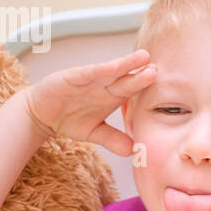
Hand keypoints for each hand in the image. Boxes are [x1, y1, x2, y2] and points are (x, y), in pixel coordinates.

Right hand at [23, 50, 156, 155]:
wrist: (41, 114)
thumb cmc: (69, 118)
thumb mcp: (94, 132)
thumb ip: (113, 140)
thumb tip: (133, 152)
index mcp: (112, 97)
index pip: (134, 92)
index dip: (148, 89)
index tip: (169, 88)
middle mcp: (105, 85)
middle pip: (128, 79)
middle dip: (143, 74)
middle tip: (160, 69)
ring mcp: (90, 79)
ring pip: (112, 70)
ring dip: (128, 64)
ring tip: (144, 57)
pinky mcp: (74, 76)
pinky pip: (90, 72)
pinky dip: (102, 69)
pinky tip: (115, 66)